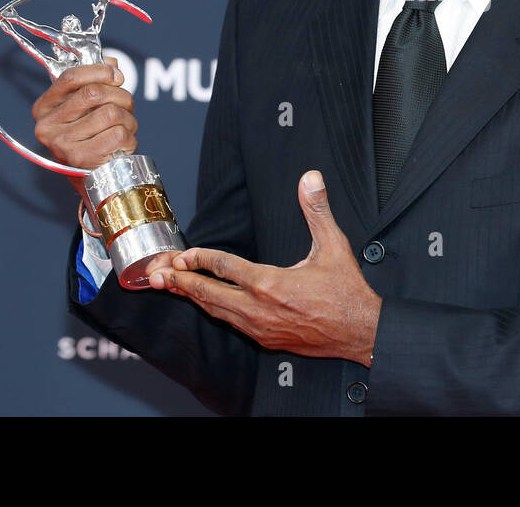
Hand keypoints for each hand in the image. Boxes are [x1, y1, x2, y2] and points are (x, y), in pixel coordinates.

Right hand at [32, 58, 136, 181]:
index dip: (100, 71)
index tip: (117, 76)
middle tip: (127, 104)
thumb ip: (95, 81)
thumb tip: (111, 63)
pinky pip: (119, 134)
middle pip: (94, 93)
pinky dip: (130, 136)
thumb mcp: (86, 108)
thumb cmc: (91, 135)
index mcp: (44, 108)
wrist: (92, 177)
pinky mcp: (82, 158)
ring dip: (129, 118)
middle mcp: (48, 126)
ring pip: (111, 113)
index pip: (71, 77)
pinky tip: (123, 143)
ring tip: (125, 126)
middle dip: (120, 95)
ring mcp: (63, 144)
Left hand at [150, 170, 381, 367]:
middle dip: (181, 283)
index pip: (225, 268)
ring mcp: (261, 328)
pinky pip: (232, 324)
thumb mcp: (334, 246)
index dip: (201, 259)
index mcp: (272, 284)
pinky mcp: (266, 339)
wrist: (361, 332)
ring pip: (217, 313)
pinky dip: (214, 312)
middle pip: (209, 295)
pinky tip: (206, 305)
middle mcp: (260, 309)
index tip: (183, 255)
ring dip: (193, 299)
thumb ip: (317, 210)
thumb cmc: (347, 291)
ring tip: (172, 288)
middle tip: (158, 275)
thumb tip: (311, 179)